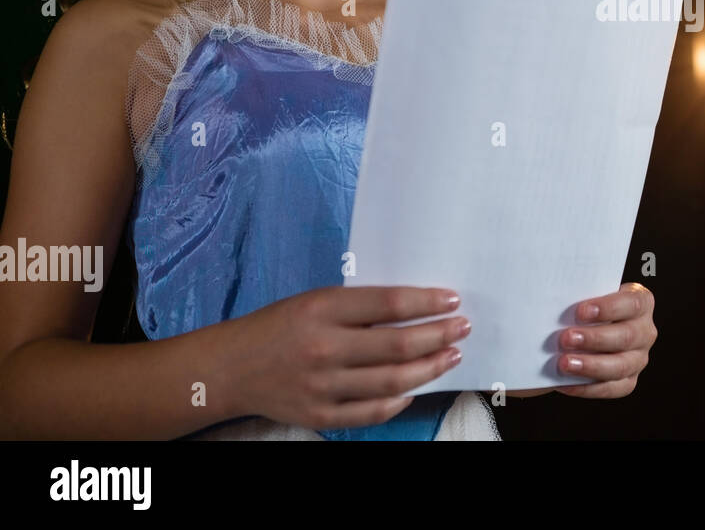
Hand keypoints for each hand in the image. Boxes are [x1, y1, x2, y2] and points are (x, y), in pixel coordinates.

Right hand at [225, 285, 471, 429]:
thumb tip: (417, 308)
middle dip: (439, 335)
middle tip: (462, 328)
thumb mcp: (317, 301)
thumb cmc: (281, 325)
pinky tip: (414, 388)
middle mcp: (324, 348)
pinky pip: (372, 412)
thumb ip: (360, 306)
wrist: (231, 367)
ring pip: (393, 381)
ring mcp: (323, 386)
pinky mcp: (319, 414)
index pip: (389, 304)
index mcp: (323, 309)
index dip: (427, 302)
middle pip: (399, 345)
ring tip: (451, 355)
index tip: (452, 300)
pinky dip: (399, 400)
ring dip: (430, 368)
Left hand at [554, 282, 655, 397]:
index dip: (608, 308)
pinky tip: (565, 383)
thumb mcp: (591, 294)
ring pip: (620, 366)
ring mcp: (639, 359)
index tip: (581, 311)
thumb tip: (557, 304)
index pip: (632, 303)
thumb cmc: (589, 306)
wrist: (591, 326)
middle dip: (594, 339)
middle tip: (566, 338)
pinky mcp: (628, 380)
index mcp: (641, 303)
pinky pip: (611, 388)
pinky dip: (587, 387)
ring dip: (590, 366)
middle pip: (626, 337)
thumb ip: (581, 296)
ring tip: (564, 363)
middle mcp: (645, 332)